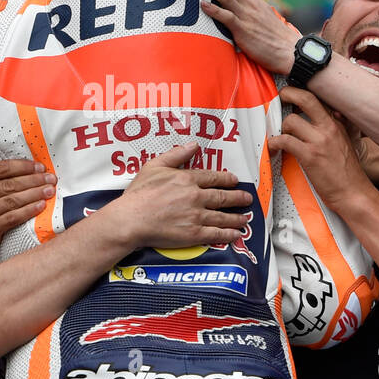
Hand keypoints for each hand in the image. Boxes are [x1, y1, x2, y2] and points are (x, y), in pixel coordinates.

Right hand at [0, 146, 54, 269]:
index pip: (0, 169)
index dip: (22, 166)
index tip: (40, 167)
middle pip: (9, 184)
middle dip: (33, 180)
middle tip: (51, 179)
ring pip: (12, 200)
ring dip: (34, 194)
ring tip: (50, 191)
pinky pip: (12, 218)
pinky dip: (28, 211)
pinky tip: (41, 206)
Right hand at [115, 143, 251, 248]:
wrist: (132, 219)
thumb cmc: (139, 194)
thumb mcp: (154, 166)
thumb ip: (175, 155)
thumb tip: (192, 145)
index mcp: (187, 179)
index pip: (213, 177)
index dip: (226, 179)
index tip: (234, 180)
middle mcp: (196, 196)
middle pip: (222, 197)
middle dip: (238, 198)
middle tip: (247, 199)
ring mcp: (196, 216)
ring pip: (222, 216)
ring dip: (236, 218)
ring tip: (245, 218)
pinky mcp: (193, 234)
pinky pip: (216, 234)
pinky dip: (228, 234)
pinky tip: (236, 234)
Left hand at [193, 0, 298, 72]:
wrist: (289, 50)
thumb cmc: (273, 36)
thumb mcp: (260, 14)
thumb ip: (246, 6)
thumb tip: (233, 1)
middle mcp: (247, 2)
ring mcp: (245, 16)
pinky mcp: (243, 31)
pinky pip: (227, 18)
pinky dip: (214, 11)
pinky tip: (202, 5)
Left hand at [268, 87, 370, 213]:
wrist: (354, 193)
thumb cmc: (348, 172)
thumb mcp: (345, 142)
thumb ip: (337, 127)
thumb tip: (333, 113)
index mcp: (336, 124)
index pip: (317, 99)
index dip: (300, 92)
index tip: (290, 93)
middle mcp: (329, 128)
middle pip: (306, 98)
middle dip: (288, 93)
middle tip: (280, 97)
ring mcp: (319, 141)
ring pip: (290, 120)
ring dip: (280, 128)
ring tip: (280, 137)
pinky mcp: (309, 156)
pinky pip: (285, 141)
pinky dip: (274, 143)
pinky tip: (273, 148)